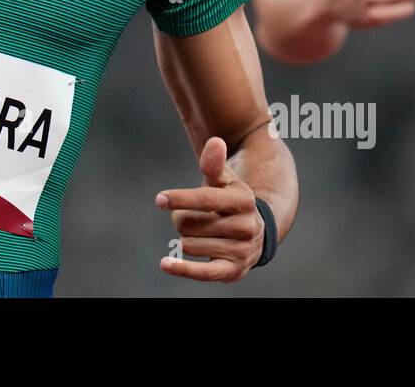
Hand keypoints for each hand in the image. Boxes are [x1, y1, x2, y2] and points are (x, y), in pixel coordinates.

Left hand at [156, 136, 264, 282]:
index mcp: (244, 200)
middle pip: (189, 224)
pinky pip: (203, 273)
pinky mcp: (233, 271)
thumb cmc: (229, 201)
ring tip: (200, 234)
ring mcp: (241, 251)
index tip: (159, 199)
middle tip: (193, 218)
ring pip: (189, 244)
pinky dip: (182, 269)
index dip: (180, 198)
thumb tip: (215, 142)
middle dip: (182, 219)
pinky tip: (165, 263)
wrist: (254, 233)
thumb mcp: (224, 181)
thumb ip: (214, 163)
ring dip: (185, 239)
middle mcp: (246, 226)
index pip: (205, 198)